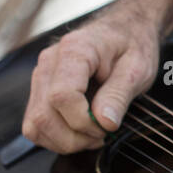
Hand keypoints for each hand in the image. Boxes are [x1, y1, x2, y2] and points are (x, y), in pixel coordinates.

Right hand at [21, 3, 159, 153]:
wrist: (125, 30)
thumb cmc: (132, 45)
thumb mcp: (137, 68)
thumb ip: (119, 95)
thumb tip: (104, 122)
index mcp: (75, 51)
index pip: (62, 96)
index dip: (83, 121)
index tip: (107, 126)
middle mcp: (49, 62)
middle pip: (44, 116)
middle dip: (75, 137)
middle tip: (103, 134)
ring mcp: (41, 77)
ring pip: (34, 125)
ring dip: (64, 141)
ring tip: (93, 134)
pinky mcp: (41, 90)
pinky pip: (35, 125)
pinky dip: (56, 138)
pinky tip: (80, 132)